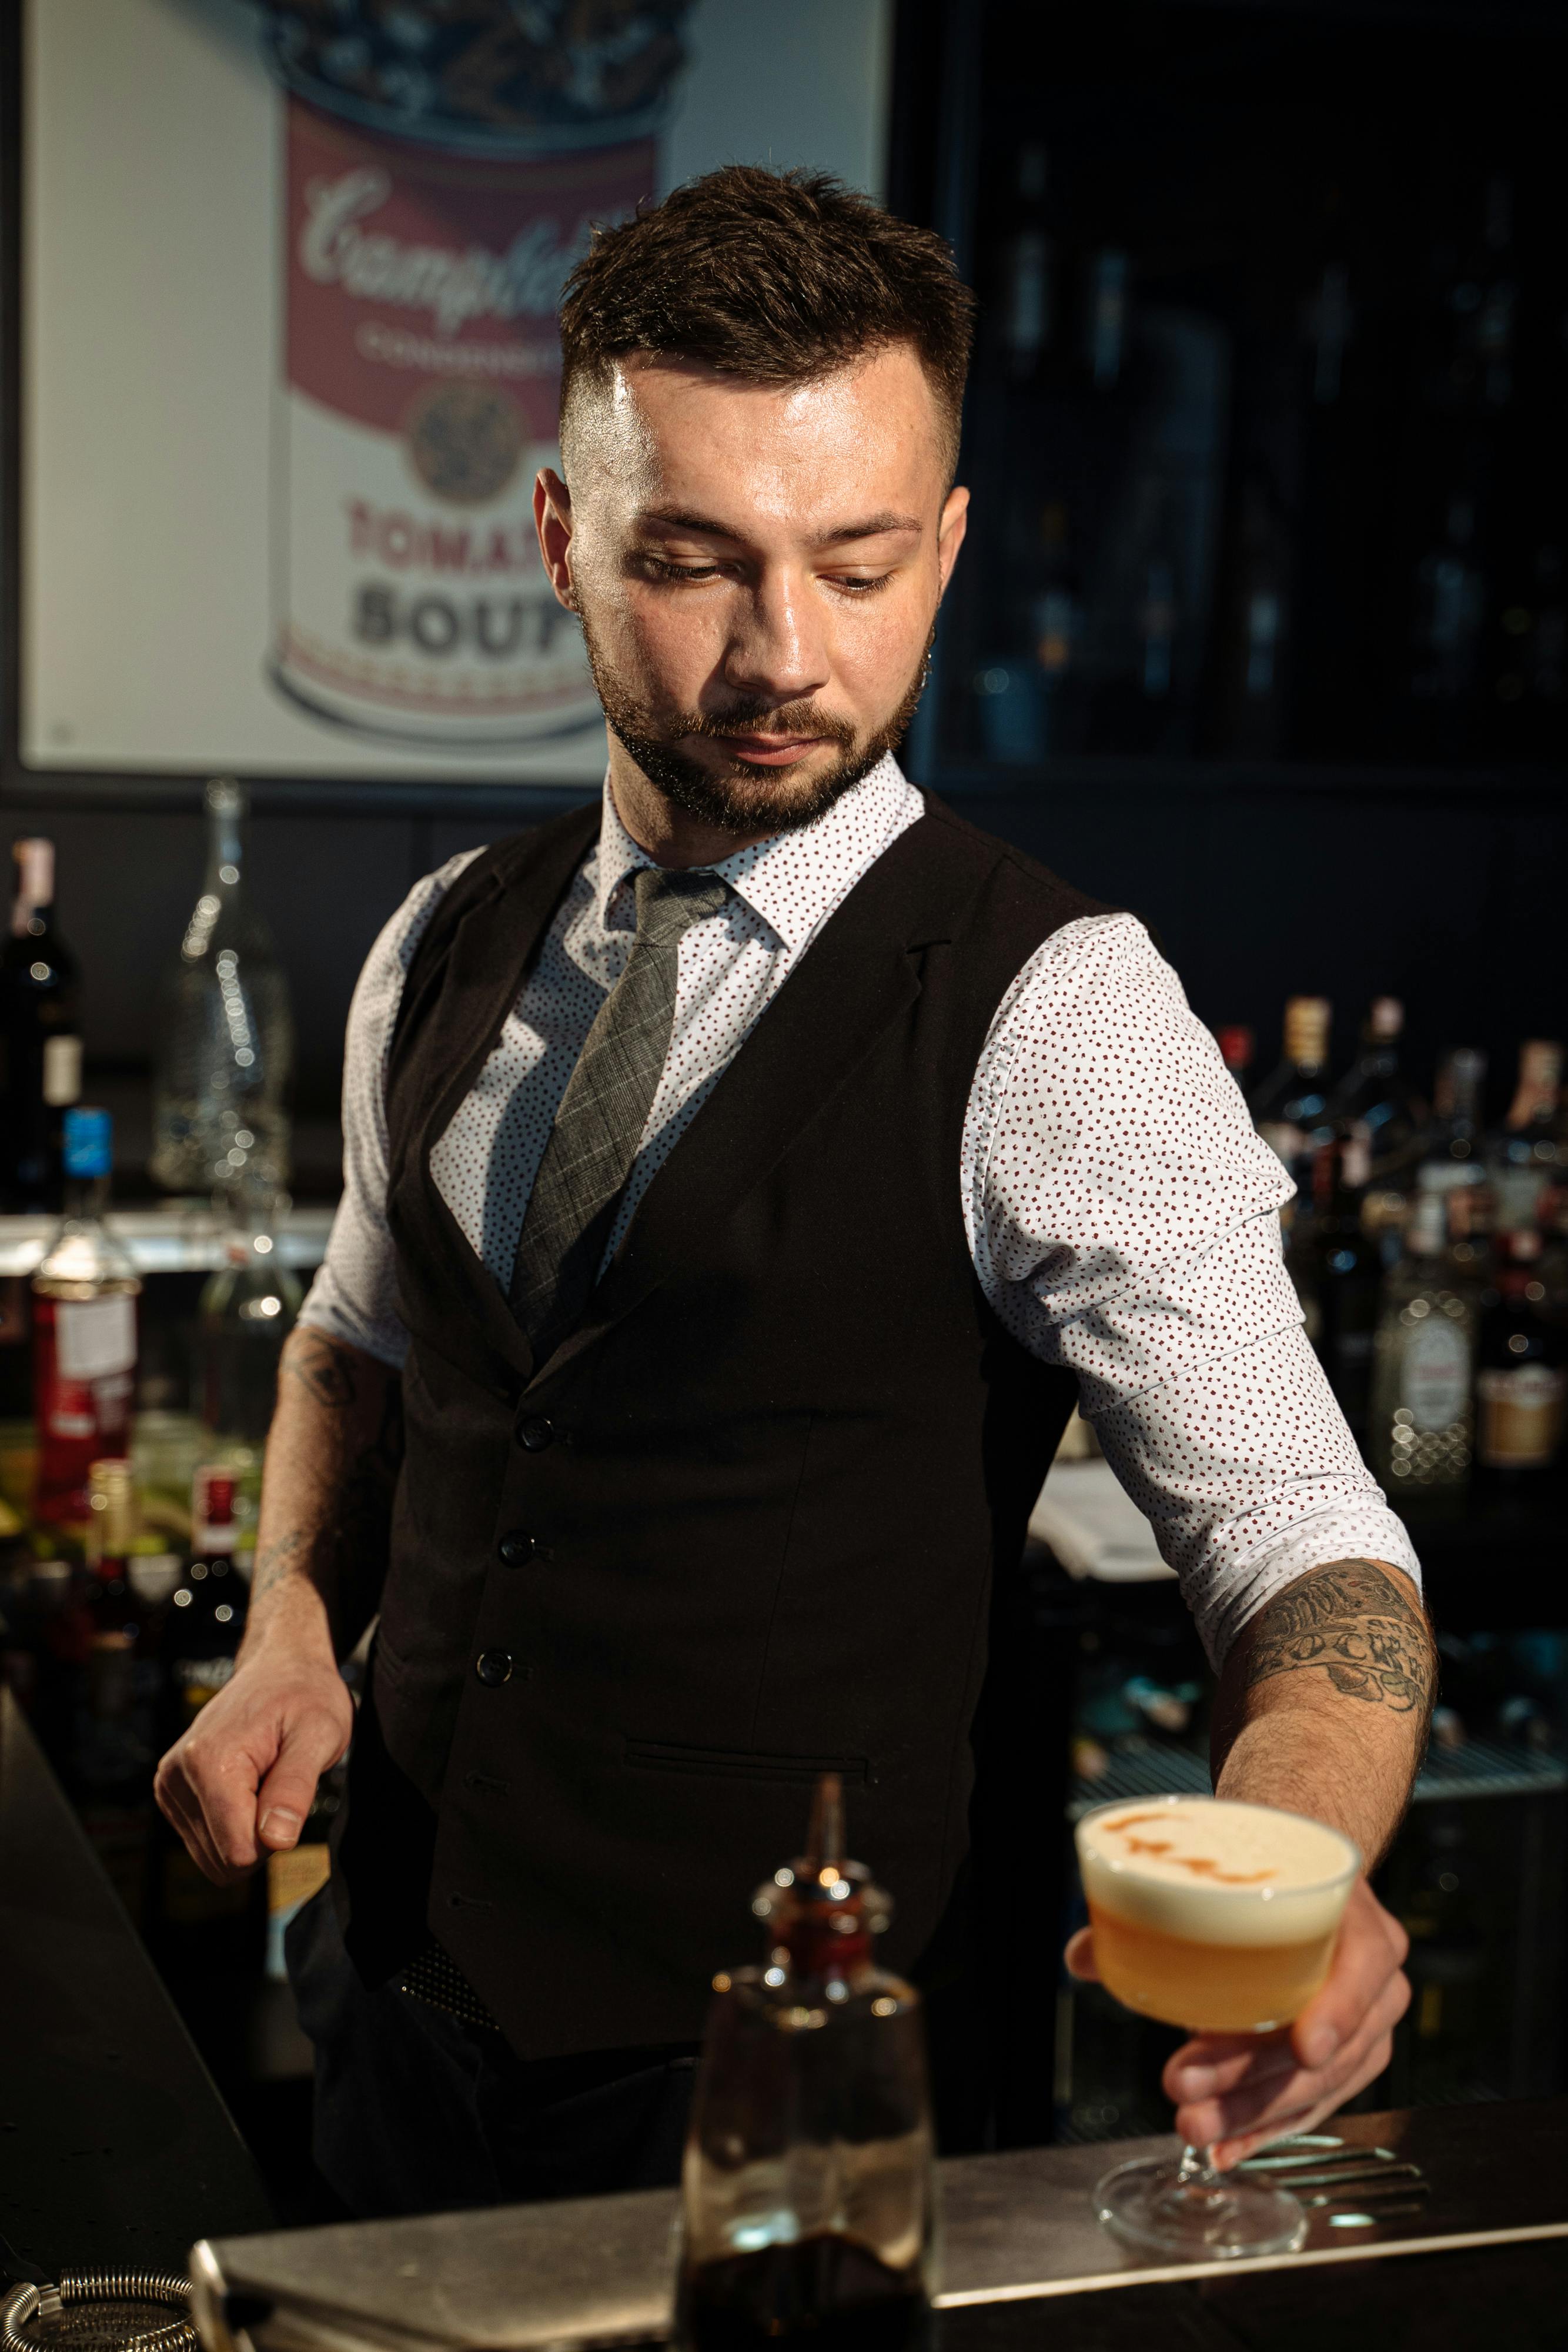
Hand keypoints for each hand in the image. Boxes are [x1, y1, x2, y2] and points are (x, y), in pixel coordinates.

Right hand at [154, 1641, 352, 1884]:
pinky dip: (234, 1822)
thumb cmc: (305, 1694)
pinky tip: (249, 1782)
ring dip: (248, 1829)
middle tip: (280, 1782)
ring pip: (214, 1857)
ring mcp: (169, 1785)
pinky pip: (206, 1843)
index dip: (277, 1835)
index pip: (239, 1853)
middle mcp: (176, 1775)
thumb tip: (276, 1841)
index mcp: (208, 1762)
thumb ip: (295, 1788)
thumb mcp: (320, 1733)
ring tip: (265, 1778)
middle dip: (262, 1835)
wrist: (278, 1666)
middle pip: (224, 1861)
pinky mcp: (171, 1792)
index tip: (290, 1789)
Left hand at [1064, 1875, 1410, 2167]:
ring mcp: (1364, 2030)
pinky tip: (1225, 2149)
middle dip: (1253, 2074)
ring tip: (1194, 2125)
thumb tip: (1083, 1956)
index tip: (1304, 2044)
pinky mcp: (1345, 2066)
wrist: (1298, 1886)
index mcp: (1358, 1920)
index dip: (1339, 2009)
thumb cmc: (1266, 1884)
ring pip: (1316, 2085)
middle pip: (1326, 2042)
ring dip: (1251, 2111)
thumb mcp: (1231, 1884)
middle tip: (1186, 2086)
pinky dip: (1264, 2129)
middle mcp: (1374, 1980)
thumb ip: (1155, 1917)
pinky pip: (1311, 2107)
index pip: (1364, 1966)